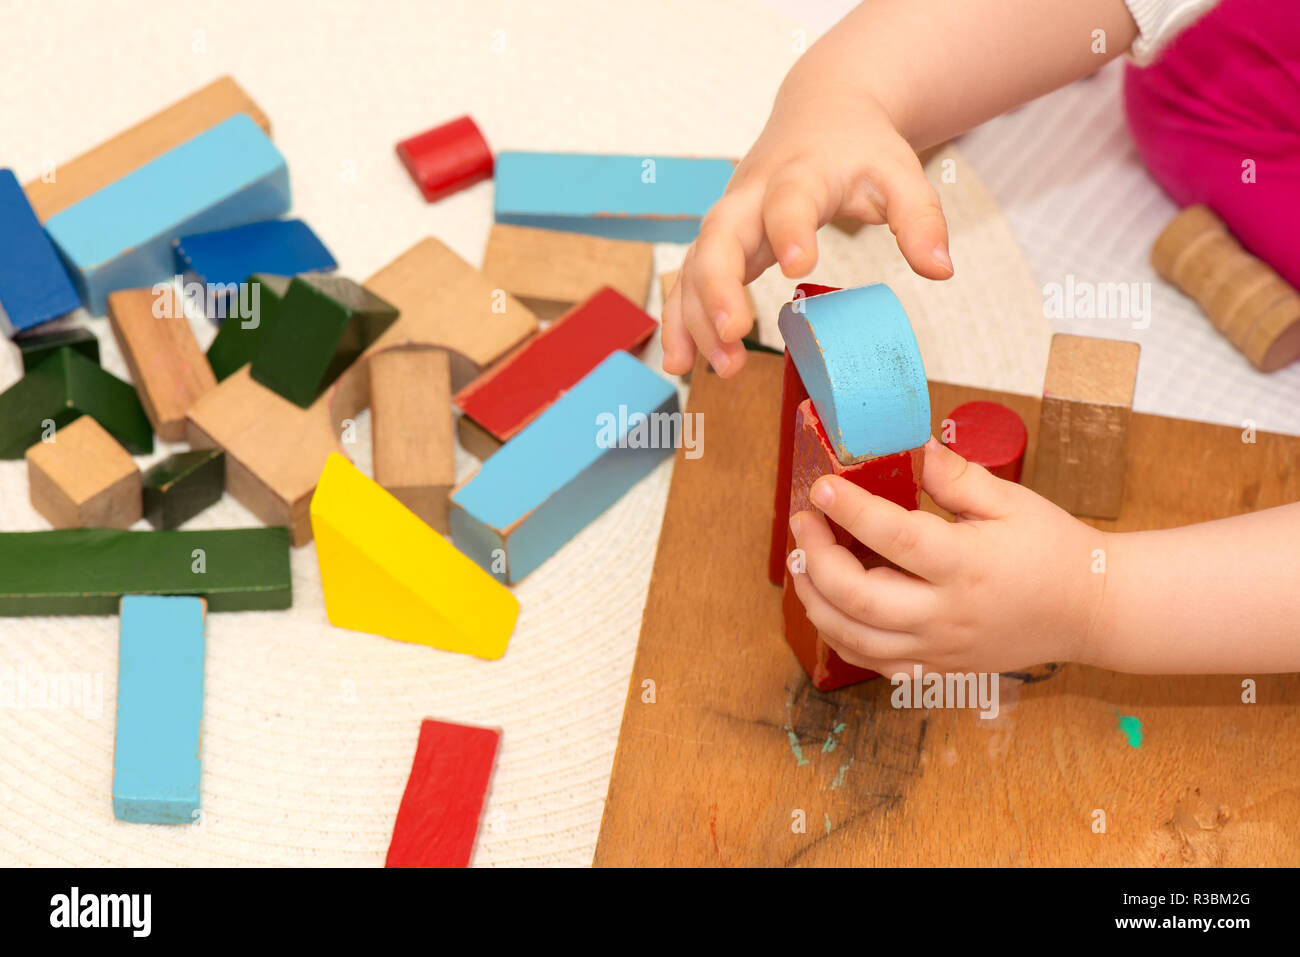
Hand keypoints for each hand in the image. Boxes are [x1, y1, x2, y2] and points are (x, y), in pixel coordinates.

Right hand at [660, 90, 952, 377]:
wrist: (821, 113)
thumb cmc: (859, 149)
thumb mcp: (899, 172)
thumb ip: (919, 217)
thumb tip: (940, 270)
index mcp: (800, 173)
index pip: (789, 198)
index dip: (789, 228)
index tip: (798, 265)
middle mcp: (750, 196)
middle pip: (720, 236)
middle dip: (719, 286)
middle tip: (734, 331)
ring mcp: (728, 220)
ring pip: (696, 266)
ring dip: (696, 317)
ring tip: (721, 367)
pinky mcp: (718, 243)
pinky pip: (689, 281)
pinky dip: (679, 320)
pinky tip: (681, 363)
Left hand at [787, 438, 1108, 675]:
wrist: (1090, 611)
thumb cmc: (1053, 549)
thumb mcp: (1011, 501)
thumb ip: (956, 477)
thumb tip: (910, 447)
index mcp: (967, 565)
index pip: (895, 538)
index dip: (851, 511)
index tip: (821, 487)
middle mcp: (947, 614)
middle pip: (859, 598)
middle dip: (816, 558)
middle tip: (803, 522)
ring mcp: (939, 648)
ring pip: (855, 638)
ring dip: (815, 600)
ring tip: (802, 561)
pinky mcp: (938, 668)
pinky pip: (874, 663)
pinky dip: (841, 636)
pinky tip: (829, 605)